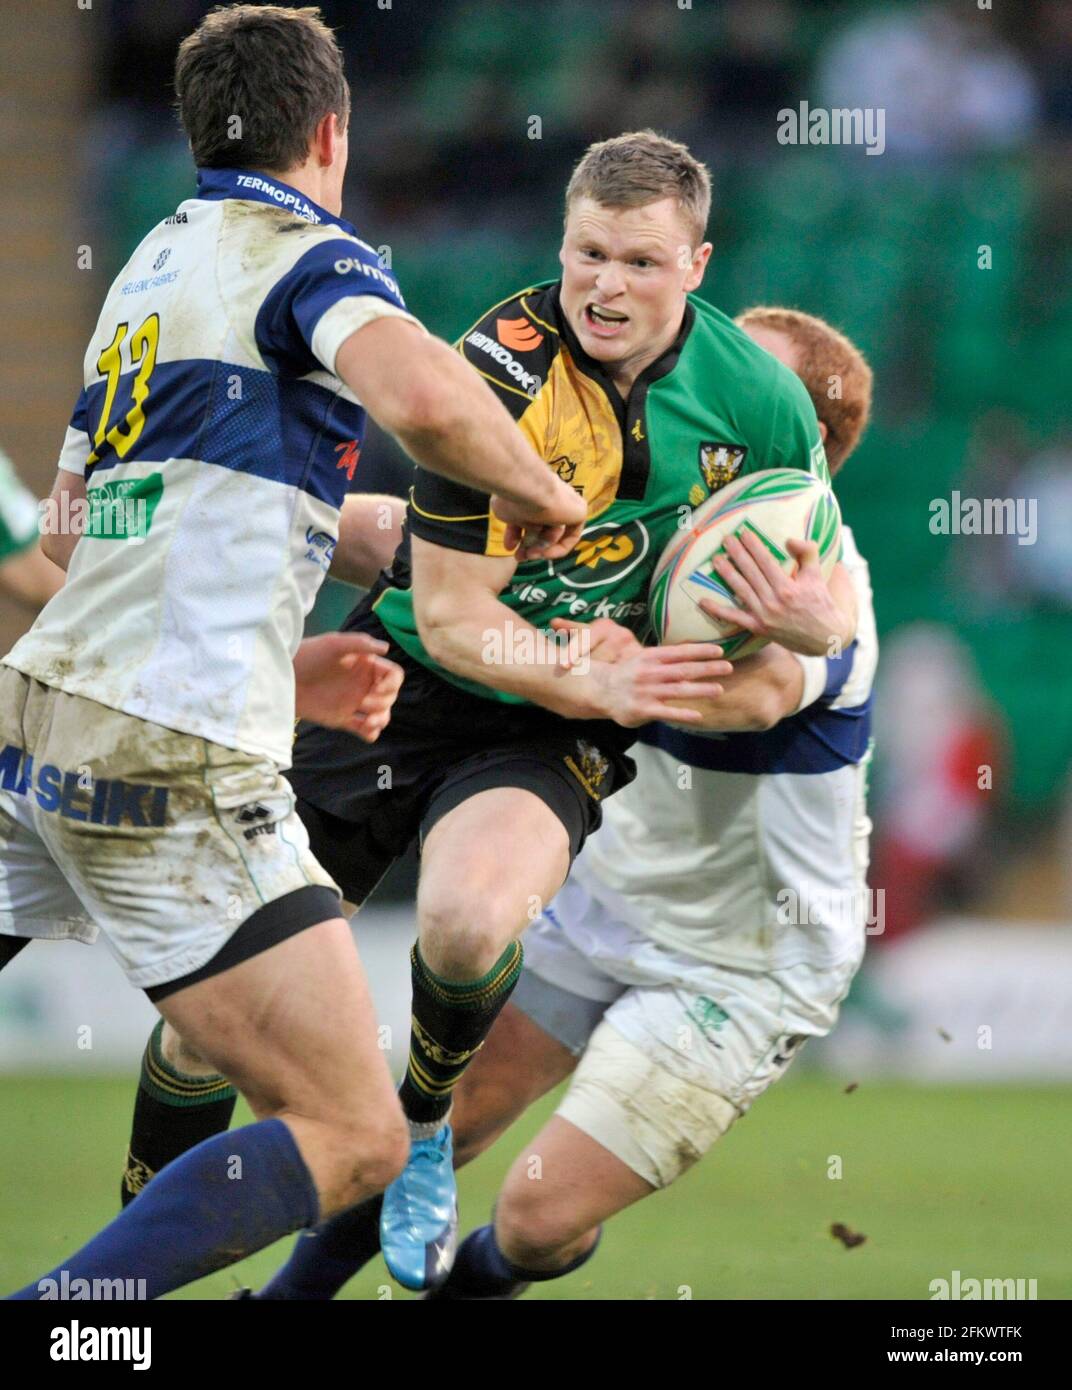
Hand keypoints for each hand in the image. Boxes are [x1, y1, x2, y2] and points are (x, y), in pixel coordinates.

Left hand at [293, 632, 403, 741]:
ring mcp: (354, 703)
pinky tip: (364, 730)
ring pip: (382, 715)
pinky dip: (371, 733)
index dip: (391, 684)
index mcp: (366, 666)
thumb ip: (360, 643)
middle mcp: (364, 684)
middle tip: (362, 703)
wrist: (283, 678)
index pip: (394, 676)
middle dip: (382, 703)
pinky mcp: (343, 719)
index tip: (378, 688)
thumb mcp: (333, 644)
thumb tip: (386, 647)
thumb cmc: (308, 655)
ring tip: (366, 723)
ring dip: (380, 720)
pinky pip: (366, 730)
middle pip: (390, 697)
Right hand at [492, 479, 585, 561]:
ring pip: (555, 533)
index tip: (509, 547)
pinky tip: (545, 553)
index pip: (528, 516)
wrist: (529, 489)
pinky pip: (570, 536)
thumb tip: (516, 538)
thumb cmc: (513, 498)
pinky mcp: (579, 511)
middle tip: (520, 558)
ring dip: (541, 548)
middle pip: (543, 527)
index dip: (517, 534)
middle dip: (530, 546)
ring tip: (530, 554)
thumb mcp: (506, 514)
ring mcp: (566, 503)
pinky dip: (558, 547)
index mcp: (532, 492)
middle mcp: (550, 496)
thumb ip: (513, 524)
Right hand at [549, 617, 732, 726]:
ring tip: (719, 689)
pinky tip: (698, 715)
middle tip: (728, 667)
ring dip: (699, 689)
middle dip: (706, 668)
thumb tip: (693, 654)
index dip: (700, 650)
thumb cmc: (628, 675)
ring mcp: (647, 692)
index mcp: (651, 658)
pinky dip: (682, 714)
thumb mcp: (644, 660)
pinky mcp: (643, 710)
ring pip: (677, 690)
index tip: (719, 649)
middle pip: (683, 670)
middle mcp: (650, 673)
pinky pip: (665, 712)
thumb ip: (665, 659)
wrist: (600, 690)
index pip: (679, 652)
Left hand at [700, 533, 852, 655]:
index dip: (753, 546)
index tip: (743, 533)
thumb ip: (807, 553)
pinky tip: (703, 601)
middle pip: (750, 572)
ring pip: (741, 590)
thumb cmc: (821, 602)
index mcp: (788, 587)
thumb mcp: (817, 575)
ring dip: (727, 574)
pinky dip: (718, 610)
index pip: (766, 561)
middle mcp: (774, 601)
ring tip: (716, 559)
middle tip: (726, 539)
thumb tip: (789, 540)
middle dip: (737, 554)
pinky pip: (735, 618)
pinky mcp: (758, 628)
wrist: (825, 637)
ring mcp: (764, 615)